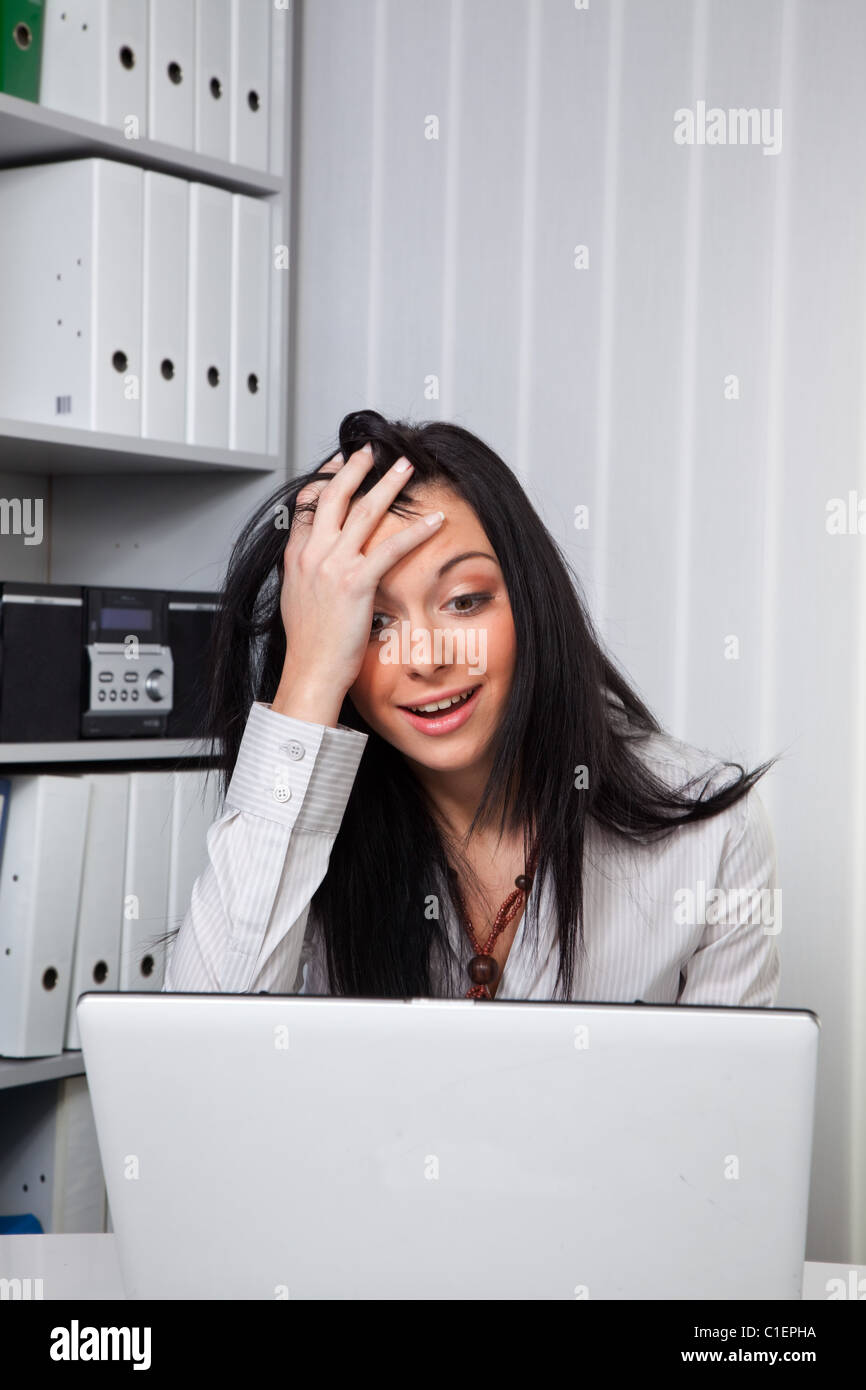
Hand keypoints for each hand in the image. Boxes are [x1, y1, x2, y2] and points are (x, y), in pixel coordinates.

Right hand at [270, 444, 443, 726]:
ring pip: (363, 512)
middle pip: (333, 496)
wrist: (310, 672)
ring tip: (405, 468)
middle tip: (371, 450)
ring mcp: (333, 566)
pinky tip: (434, 520)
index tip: (339, 463)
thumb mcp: (297, 600)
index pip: (307, 505)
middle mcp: (312, 555)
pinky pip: (391, 548)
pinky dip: (416, 531)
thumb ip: (307, 573)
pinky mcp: (356, 583)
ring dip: (388, 485)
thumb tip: (317, 564)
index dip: (325, 479)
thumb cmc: (309, 646)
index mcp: (296, 557)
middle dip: (356, 468)